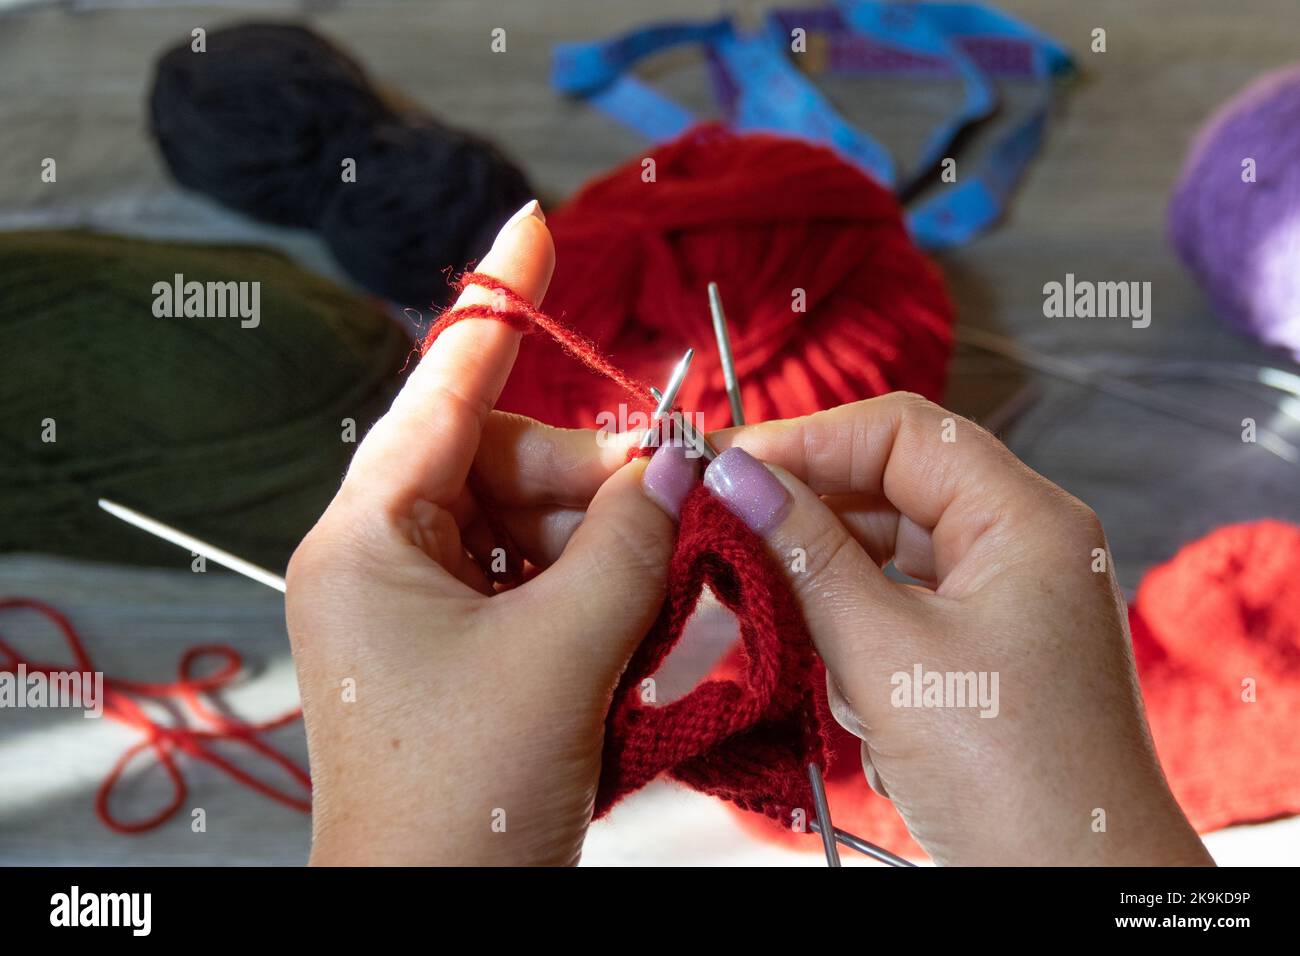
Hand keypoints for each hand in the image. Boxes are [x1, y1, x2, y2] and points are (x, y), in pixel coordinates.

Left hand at [285, 202, 675, 864]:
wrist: (439, 915)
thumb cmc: (467, 793)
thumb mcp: (567, 647)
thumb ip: (632, 536)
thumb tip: (679, 459)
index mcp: (368, 536)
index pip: (442, 385)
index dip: (500, 302)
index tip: (536, 223)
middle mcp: (380, 556)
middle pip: (502, 462)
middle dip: (593, 476)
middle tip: (675, 496)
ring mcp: (416, 602)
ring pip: (526, 522)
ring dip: (601, 538)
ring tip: (660, 577)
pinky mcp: (454, 643)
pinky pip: (530, 575)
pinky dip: (586, 582)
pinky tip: (632, 610)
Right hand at [669, 392, 1212, 865]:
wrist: (1079, 891)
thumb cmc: (1012, 781)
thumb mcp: (886, 657)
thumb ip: (806, 555)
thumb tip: (735, 475)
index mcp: (1026, 519)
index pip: (902, 430)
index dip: (807, 438)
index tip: (726, 464)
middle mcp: (1025, 542)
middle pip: (894, 482)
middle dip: (806, 504)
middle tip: (719, 523)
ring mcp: (1008, 597)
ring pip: (891, 545)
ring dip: (823, 569)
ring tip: (759, 596)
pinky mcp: (986, 647)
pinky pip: (902, 600)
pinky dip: (851, 619)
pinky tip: (816, 654)